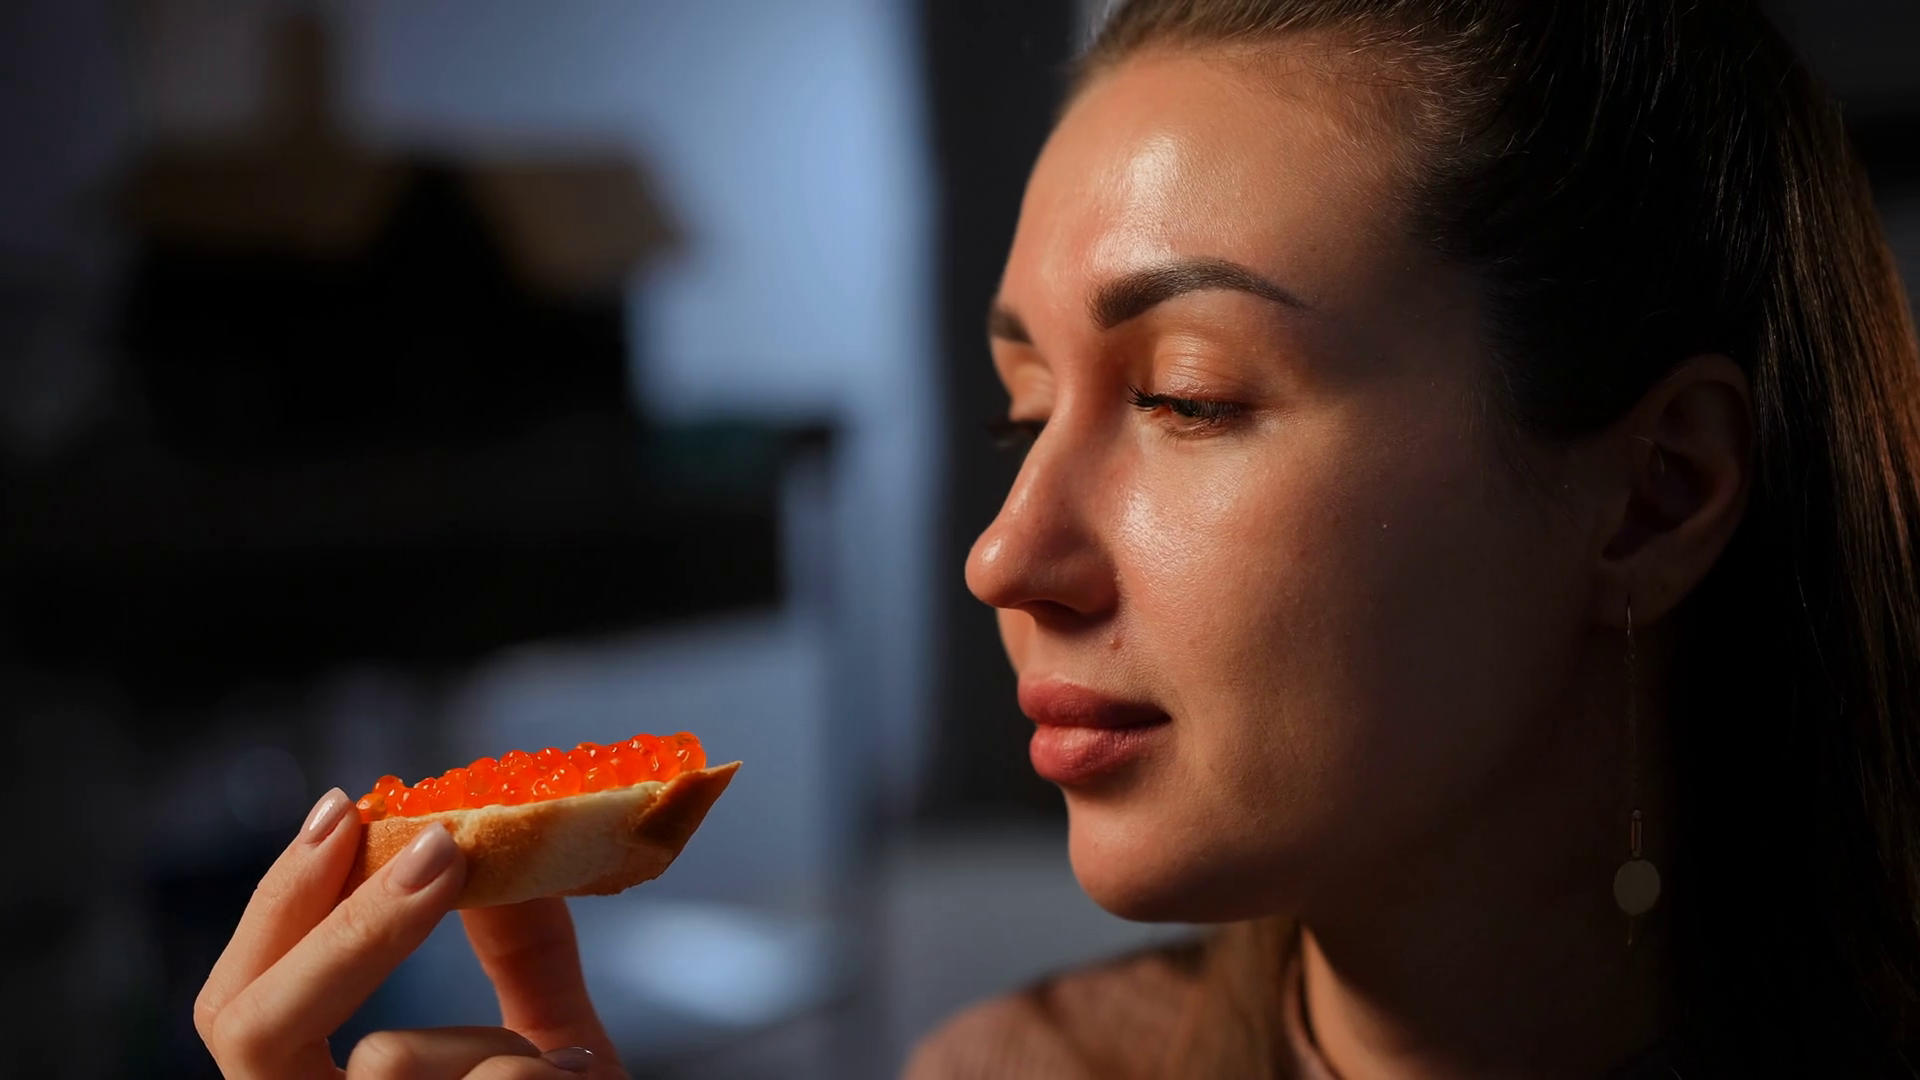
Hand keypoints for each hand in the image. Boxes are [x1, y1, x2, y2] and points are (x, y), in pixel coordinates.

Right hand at [195, 788, 628, 1078]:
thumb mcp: (548, 1048)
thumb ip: (519, 954)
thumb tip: (496, 839)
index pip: (240, 1010)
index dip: (278, 907)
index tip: (348, 807)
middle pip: (248, 1032)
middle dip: (345, 926)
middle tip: (443, 847)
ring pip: (382, 1062)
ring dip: (495, 1043)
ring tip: (561, 1079)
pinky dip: (539, 1078)